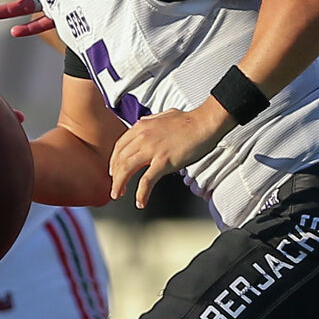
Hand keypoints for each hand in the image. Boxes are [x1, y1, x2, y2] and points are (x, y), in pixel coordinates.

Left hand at [108, 104, 228, 207]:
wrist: (204, 123)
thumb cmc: (189, 121)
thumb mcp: (162, 117)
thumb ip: (149, 124)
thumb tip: (143, 127)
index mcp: (141, 127)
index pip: (119, 147)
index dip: (114, 162)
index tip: (114, 171)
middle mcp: (142, 138)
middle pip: (120, 160)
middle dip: (115, 176)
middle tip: (115, 187)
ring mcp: (152, 150)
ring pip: (126, 170)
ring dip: (120, 185)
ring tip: (119, 194)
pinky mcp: (163, 162)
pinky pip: (147, 181)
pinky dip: (141, 193)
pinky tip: (140, 201)